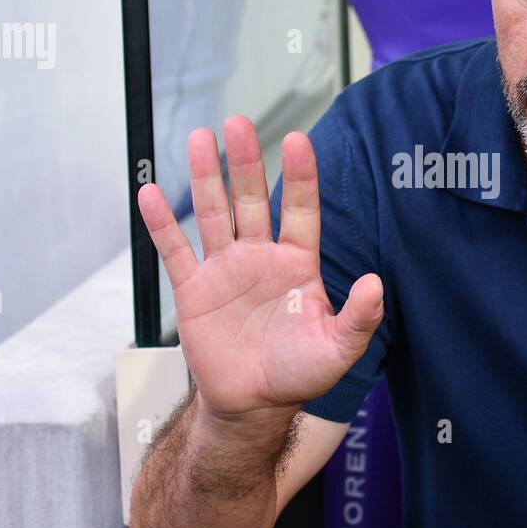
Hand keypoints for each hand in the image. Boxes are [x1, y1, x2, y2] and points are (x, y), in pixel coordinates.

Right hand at [136, 117, 383, 416]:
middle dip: (245, 162)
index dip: (300, 177)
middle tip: (238, 122)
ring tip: (201, 137)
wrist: (253, 405)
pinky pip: (174, 251)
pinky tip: (150, 193)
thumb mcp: (338, 350)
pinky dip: (162, 224)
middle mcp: (261, 257)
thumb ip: (358, 318)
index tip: (298, 141)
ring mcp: (225, 269)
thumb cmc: (300, 375)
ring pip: (214, 214)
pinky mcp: (194, 290)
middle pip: (252, 200)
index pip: (301, 210)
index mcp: (298, 263)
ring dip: (206, 177)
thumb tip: (376, 284)